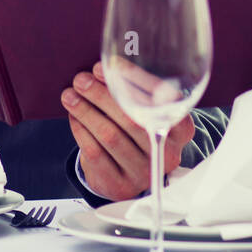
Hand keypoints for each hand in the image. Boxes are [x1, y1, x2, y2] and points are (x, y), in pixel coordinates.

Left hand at [62, 60, 195, 200]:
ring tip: (70, 95)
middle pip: (130, 118)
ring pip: (110, 136)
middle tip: (81, 79)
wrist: (131, 172)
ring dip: (86, 111)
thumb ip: (136, 92)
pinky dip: (81, 131)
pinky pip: (95, 154)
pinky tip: (74, 117)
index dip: (131, 80)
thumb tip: (104, 68)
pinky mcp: (121, 185)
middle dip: (101, 95)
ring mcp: (144, 172)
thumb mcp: (148, 112)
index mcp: (181, 128)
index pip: (159, 100)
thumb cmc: (138, 130)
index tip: (106, 66)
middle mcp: (167, 153)